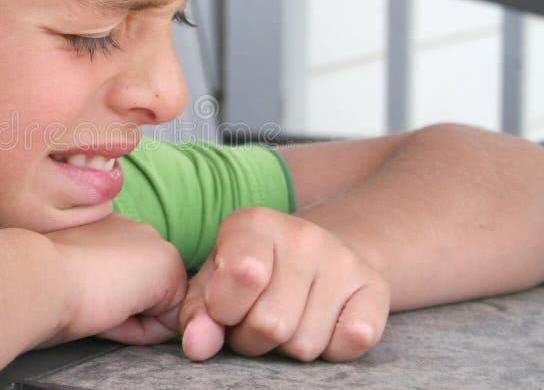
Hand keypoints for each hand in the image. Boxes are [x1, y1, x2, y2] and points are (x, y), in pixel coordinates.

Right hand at [45, 214, 186, 346]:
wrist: (37, 276)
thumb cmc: (38, 282)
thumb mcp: (67, 274)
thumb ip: (93, 278)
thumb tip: (108, 301)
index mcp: (108, 231)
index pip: (122, 282)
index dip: (102, 302)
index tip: (75, 293)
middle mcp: (135, 230)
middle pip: (144, 294)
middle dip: (123, 309)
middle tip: (88, 299)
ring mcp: (155, 244)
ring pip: (157, 308)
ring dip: (131, 319)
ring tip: (97, 304)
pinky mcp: (170, 266)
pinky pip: (168, 321)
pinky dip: (142, 331)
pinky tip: (114, 312)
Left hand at [179, 207, 389, 361]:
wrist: (315, 256)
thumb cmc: (249, 277)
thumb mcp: (213, 285)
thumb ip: (198, 314)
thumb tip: (197, 345)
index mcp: (253, 223)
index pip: (242, 275)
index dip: (225, 310)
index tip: (225, 306)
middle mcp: (303, 234)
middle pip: (270, 324)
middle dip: (254, 337)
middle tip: (256, 318)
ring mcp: (344, 259)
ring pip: (305, 344)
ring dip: (289, 346)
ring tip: (288, 317)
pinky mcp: (376, 286)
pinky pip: (350, 344)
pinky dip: (331, 349)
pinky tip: (322, 322)